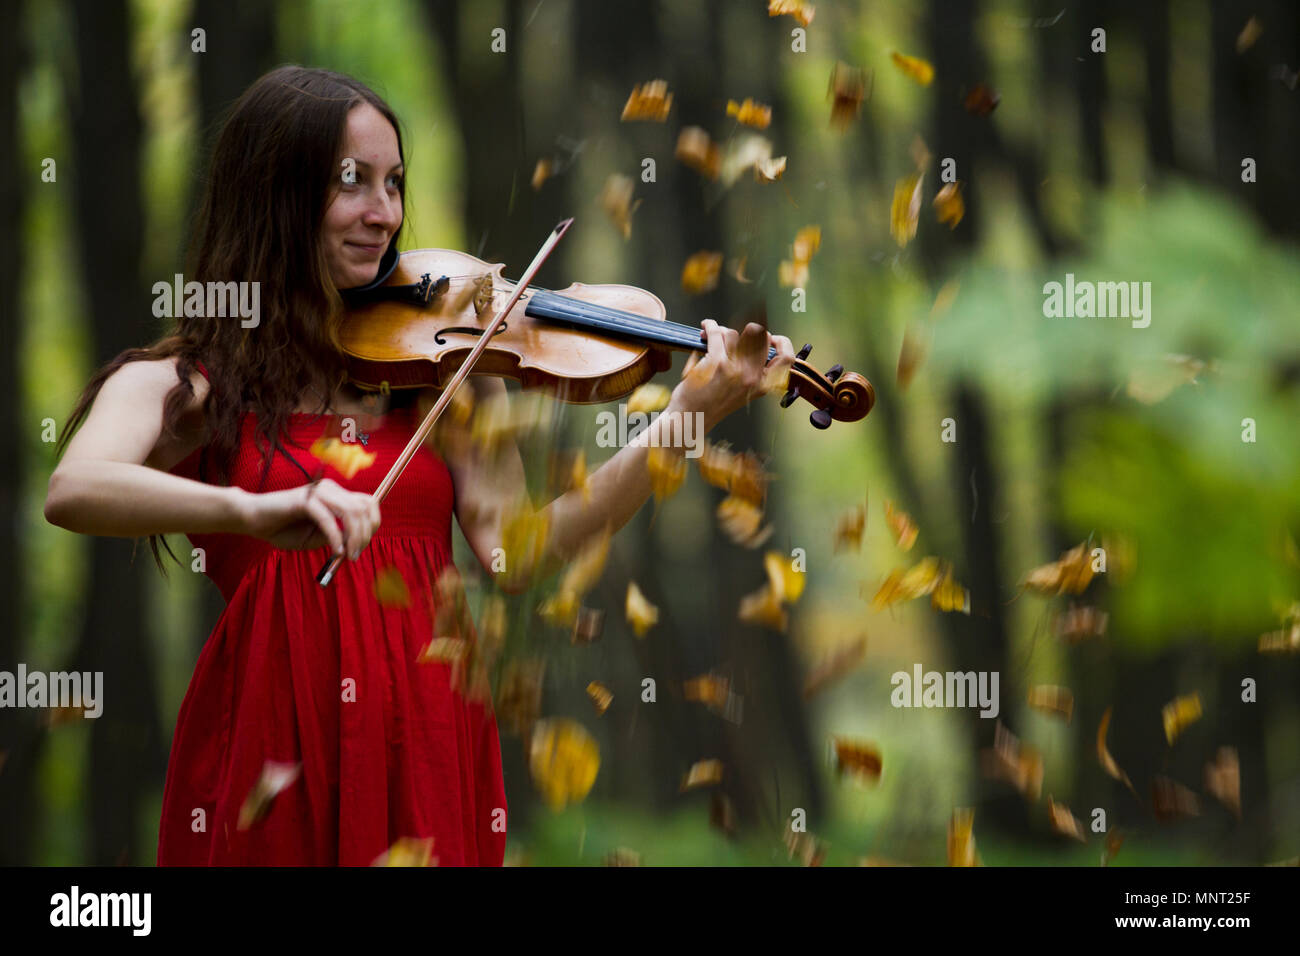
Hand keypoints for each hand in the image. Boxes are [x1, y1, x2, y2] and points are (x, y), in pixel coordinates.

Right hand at [239, 479, 381, 558]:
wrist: (253, 521)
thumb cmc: (284, 529)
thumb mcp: (317, 537)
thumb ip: (338, 536)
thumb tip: (356, 541)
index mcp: (336, 495)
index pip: (368, 502)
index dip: (373, 523)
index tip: (364, 544)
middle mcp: (330, 489)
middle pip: (363, 507)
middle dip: (365, 533)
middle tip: (355, 555)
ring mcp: (318, 492)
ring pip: (351, 511)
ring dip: (354, 537)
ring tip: (347, 555)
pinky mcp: (305, 500)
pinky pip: (328, 519)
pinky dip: (336, 537)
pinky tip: (336, 551)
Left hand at [670, 318, 795, 430]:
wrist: (691, 418)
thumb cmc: (712, 404)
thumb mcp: (743, 392)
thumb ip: (753, 371)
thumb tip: (755, 339)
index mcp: (762, 385)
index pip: (786, 358)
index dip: (782, 342)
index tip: (771, 337)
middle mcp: (752, 377)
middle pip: (761, 335)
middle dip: (747, 330)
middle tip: (735, 336)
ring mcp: (735, 369)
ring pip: (735, 333)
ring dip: (722, 332)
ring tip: (712, 339)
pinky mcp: (716, 362)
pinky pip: (717, 332)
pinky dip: (710, 326)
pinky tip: (706, 327)